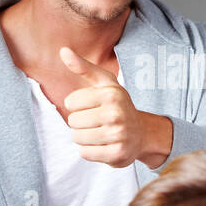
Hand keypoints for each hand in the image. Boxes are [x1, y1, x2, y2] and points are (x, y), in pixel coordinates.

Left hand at [60, 47, 166, 167]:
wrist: (142, 133)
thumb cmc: (117, 105)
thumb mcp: (105, 83)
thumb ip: (83, 67)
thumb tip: (63, 51)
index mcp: (111, 94)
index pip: (70, 102)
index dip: (77, 105)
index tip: (92, 106)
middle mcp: (116, 114)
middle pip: (73, 122)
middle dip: (81, 123)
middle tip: (97, 122)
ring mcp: (118, 135)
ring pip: (78, 138)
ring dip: (84, 137)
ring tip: (99, 133)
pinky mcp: (117, 154)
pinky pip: (85, 153)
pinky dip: (90, 151)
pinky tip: (103, 145)